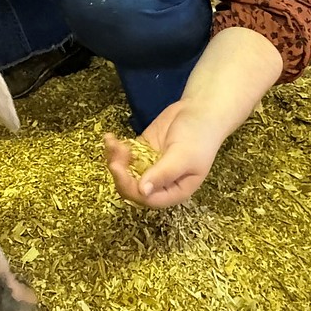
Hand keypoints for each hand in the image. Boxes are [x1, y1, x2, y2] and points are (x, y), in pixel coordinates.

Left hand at [103, 100, 223, 208]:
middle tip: (115, 152)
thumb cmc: (199, 136)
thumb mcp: (183, 156)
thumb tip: (143, 191)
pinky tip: (110, 138)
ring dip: (115, 159)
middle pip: (132, 188)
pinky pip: (124, 156)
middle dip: (120, 172)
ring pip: (125, 172)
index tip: (118, 168)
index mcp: (174, 191)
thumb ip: (163, 173)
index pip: (148, 199)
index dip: (130, 188)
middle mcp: (160, 183)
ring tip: (112, 141)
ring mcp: (149, 166)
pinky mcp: (142, 152)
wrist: (200, 111)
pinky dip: (115, 149)